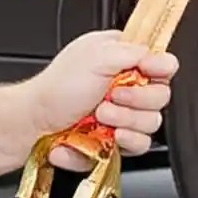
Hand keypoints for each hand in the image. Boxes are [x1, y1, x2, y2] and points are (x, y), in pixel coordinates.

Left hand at [23, 31, 178, 170]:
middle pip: (160, 97)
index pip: (163, 64)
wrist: (35, 123)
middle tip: (112, 97)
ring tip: (100, 116)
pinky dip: (121, 143)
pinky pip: (138, 146)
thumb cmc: (57, 88)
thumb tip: (161, 57)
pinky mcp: (119, 141)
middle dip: (136, 100)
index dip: (157, 71)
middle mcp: (127, 87)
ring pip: (151, 124)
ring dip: (125, 121)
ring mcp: (124, 116)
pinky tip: (106, 136)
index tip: (144, 73)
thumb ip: (134, 52)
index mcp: (123, 60)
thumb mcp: (97, 56)